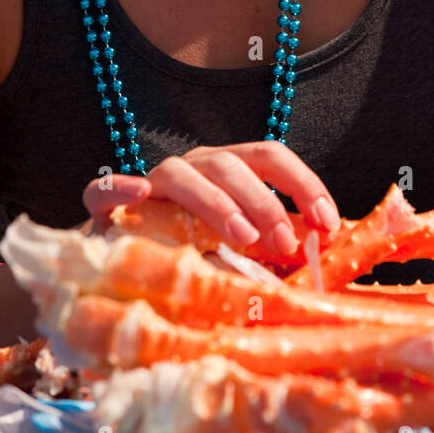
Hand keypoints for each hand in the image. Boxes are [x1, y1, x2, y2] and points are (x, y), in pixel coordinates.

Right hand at [82, 141, 339, 259]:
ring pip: (180, 172)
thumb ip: (278, 244)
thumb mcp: (246, 251)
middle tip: (286, 244)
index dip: (304, 184)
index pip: (272, 158)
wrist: (122, 274)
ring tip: (243, 238)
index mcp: (231, 172)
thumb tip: (328, 250)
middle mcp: (195, 168)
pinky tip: (138, 192)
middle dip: (266, 201)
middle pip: (232, 163)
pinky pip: (105, 189)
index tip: (328, 223)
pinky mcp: (106, 206)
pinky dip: (120, 186)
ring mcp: (150, 184)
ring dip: (216, 202)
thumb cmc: (196, 260)